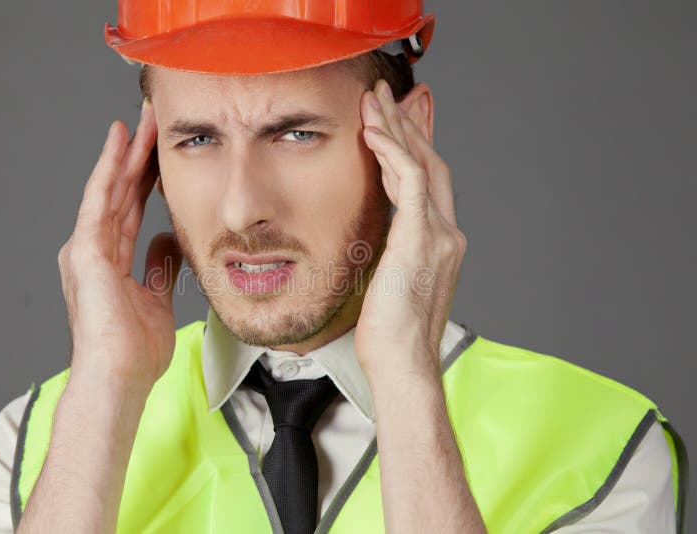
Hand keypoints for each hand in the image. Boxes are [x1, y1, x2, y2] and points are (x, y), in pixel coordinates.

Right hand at [57, 99, 182, 392]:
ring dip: (126, 153)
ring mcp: (86, 249)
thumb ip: (158, 267)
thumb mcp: (156, 299)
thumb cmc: (134, 351)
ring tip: (141, 119)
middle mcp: (93, 250)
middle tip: (151, 121)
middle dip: (137, 156)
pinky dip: (109, 170)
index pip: (130, 209)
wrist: (118, 378)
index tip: (160, 152)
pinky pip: (100, 201)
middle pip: (119, 193)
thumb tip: (168, 239)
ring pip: (109, 189)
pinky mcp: (85, 252)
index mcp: (108, 262)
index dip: (144, 179)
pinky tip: (120, 143)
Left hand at [354, 79, 466, 377]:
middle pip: (431, 163)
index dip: (414, 145)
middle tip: (386, 95)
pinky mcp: (421, 239)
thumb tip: (376, 240)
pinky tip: (374, 132)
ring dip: (396, 128)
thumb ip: (392, 253)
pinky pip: (411, 182)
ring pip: (422, 164)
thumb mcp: (391, 285)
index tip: (397, 119)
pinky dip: (393, 153)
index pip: (429, 181)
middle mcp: (446, 233)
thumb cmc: (391, 336)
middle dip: (407, 124)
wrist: (403, 366)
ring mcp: (439, 235)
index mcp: (440, 243)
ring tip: (374, 100)